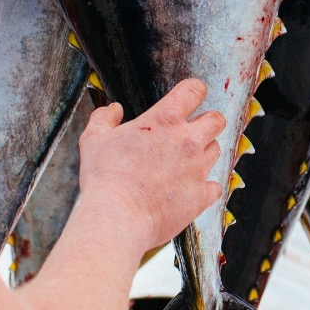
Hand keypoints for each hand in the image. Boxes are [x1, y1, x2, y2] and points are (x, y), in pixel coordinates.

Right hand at [78, 78, 225, 249]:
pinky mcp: (201, 196)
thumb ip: (104, 119)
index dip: (193, 91)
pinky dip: (206, 187)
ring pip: (217, 150)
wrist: (117, 218)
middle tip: (193, 130)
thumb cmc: (104, 178)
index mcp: (165, 120)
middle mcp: (188, 141)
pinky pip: (216, 187)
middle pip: (216, 120)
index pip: (193, 91)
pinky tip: (190, 189)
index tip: (189, 97)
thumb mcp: (93, 140)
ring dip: (204, 152)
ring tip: (185, 162)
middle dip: (208, 121)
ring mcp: (198, 169)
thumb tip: (113, 109)